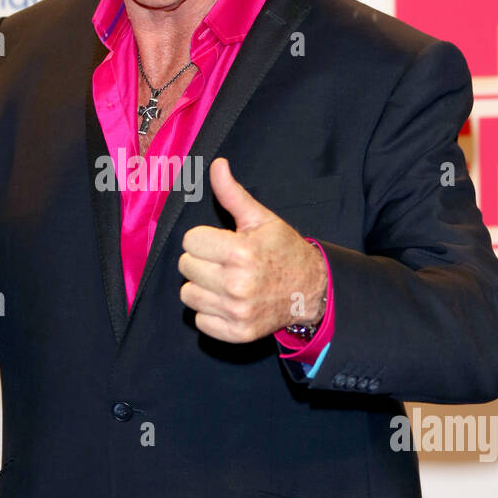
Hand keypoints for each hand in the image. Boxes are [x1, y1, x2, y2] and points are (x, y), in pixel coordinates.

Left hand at [178, 158, 326, 343]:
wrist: (311, 289)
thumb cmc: (283, 250)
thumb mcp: (261, 219)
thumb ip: (233, 194)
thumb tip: (217, 165)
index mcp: (240, 252)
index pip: (189, 241)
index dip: (204, 238)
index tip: (222, 241)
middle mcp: (237, 284)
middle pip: (186, 267)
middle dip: (202, 260)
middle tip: (224, 261)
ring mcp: (237, 311)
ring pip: (188, 294)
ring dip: (202, 287)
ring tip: (224, 281)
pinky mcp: (237, 333)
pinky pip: (200, 320)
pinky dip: (210, 312)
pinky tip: (228, 301)